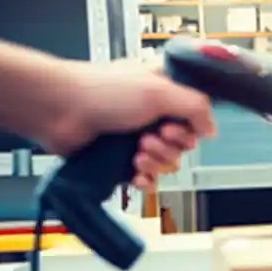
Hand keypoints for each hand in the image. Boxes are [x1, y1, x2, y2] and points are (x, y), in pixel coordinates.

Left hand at [44, 61, 215, 189]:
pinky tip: (136, 173)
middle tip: (154, 136)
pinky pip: (146, 179)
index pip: (196, 116)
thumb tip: (211, 128)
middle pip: (183, 144)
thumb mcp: (160, 91)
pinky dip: (145, 180)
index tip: (179, 125)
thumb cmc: (100, 90)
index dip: (192, 127)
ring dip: (156, 161)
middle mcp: (152, 115)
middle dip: (171, 146)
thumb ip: (195, 107)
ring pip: (166, 163)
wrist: (59, 110)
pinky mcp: (121, 160)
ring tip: (137, 152)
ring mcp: (136, 138)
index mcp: (164, 91)